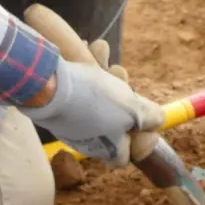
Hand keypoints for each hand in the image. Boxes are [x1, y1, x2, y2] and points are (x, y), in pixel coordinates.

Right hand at [20, 58, 164, 165]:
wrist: (44, 86)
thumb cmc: (93, 102)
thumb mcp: (132, 111)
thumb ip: (149, 118)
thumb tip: (159, 120)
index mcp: (107, 149)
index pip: (123, 158)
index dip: (134, 141)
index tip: (137, 122)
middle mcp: (88, 141)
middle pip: (112, 118)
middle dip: (120, 91)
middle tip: (118, 72)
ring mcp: (69, 124)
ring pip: (95, 97)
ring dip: (102, 73)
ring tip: (99, 49)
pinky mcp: (54, 105)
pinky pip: (75, 86)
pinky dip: (81, 67)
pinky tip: (83, 47)